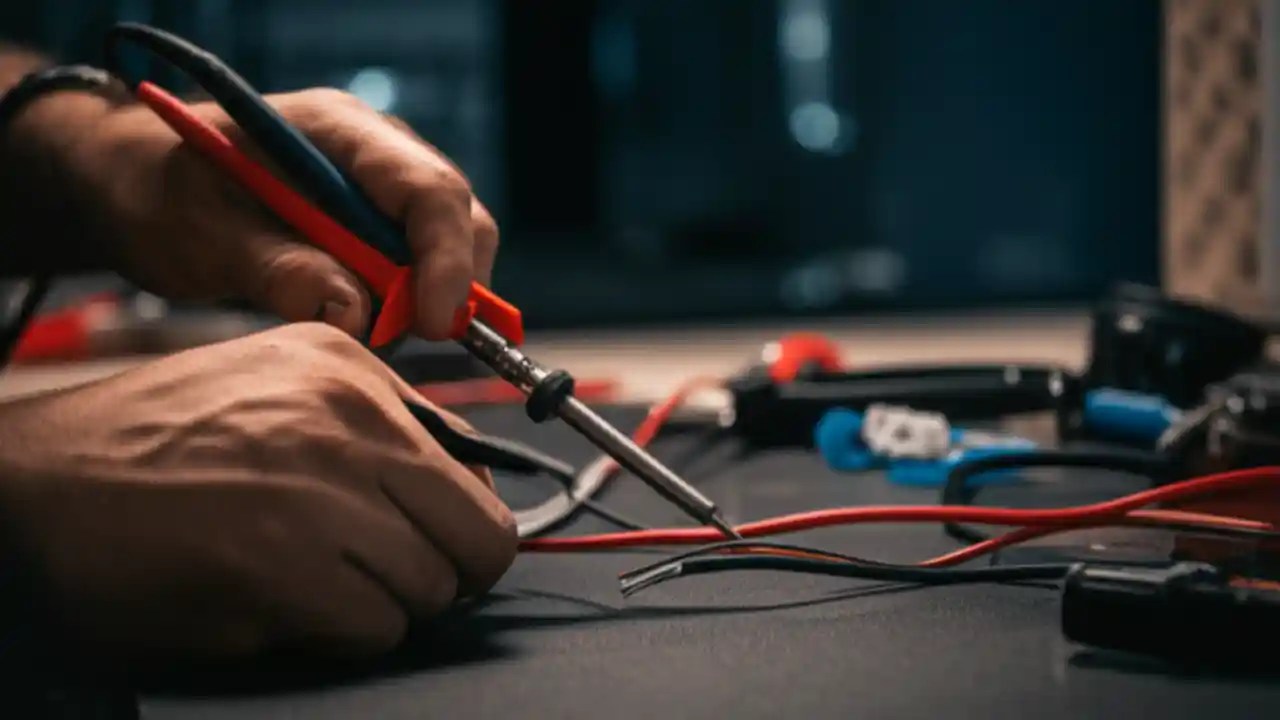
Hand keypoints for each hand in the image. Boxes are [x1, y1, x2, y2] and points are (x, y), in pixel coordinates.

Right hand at [0, 323, 516, 661]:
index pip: (481, 476)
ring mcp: (317, 500)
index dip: (462, 527)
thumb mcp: (282, 379)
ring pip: (429, 593)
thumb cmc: (156, 439)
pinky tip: (283, 603)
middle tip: (388, 576)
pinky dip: (340, 635)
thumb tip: (469, 483)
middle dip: (444, 574)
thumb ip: (382, 419)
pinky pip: (373, 632)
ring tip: (313, 579)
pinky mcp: (281, 574)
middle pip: (479, 543)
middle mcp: (347, 426)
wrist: (40, 481)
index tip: (438, 543)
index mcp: (353, 374)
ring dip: (382, 604)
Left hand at [9, 85, 496, 339]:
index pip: (429, 189)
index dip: (445, 260)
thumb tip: (354, 316)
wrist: (134, 184)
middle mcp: (378, 152)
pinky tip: (363, 320)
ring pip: (450, 249)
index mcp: (338, 131)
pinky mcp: (380, 226)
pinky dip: (408, 306)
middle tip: (400, 338)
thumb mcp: (200, 234)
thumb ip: (275, 270)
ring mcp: (384, 189)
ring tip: (364, 330)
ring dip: (423, 301)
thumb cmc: (159, 195)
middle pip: (459, 218)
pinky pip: (423, 268)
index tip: (431, 324)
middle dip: (447, 286)